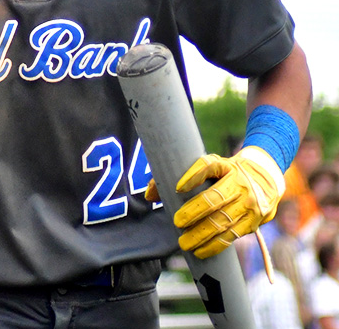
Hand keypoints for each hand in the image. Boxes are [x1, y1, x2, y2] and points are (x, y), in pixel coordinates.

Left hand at [154, 146, 284, 258]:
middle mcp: (239, 183)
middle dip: (194, 212)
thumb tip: (149, 196)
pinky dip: (216, 245)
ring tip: (184, 243)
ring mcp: (249, 203)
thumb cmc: (227, 172)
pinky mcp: (254, 221)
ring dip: (202, 234)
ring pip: (223, 221)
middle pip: (215, 199)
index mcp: (225, 165)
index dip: (192, 177)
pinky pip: (233, 235)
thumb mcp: (211, 166)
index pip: (207, 166)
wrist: (266, 176)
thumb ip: (178, 178)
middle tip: (177, 222)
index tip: (177, 188)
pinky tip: (201, 251)